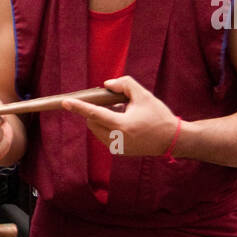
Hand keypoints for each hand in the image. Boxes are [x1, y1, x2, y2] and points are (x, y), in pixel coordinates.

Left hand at [61, 76, 179, 156]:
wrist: (171, 139)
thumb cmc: (158, 115)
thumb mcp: (143, 95)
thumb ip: (124, 84)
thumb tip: (106, 85)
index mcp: (121, 125)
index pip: (94, 114)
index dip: (78, 107)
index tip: (65, 102)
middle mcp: (116, 139)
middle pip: (92, 122)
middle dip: (95, 110)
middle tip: (112, 102)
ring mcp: (116, 147)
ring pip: (96, 130)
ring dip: (101, 119)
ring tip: (121, 113)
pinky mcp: (118, 152)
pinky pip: (104, 136)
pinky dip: (107, 127)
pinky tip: (124, 122)